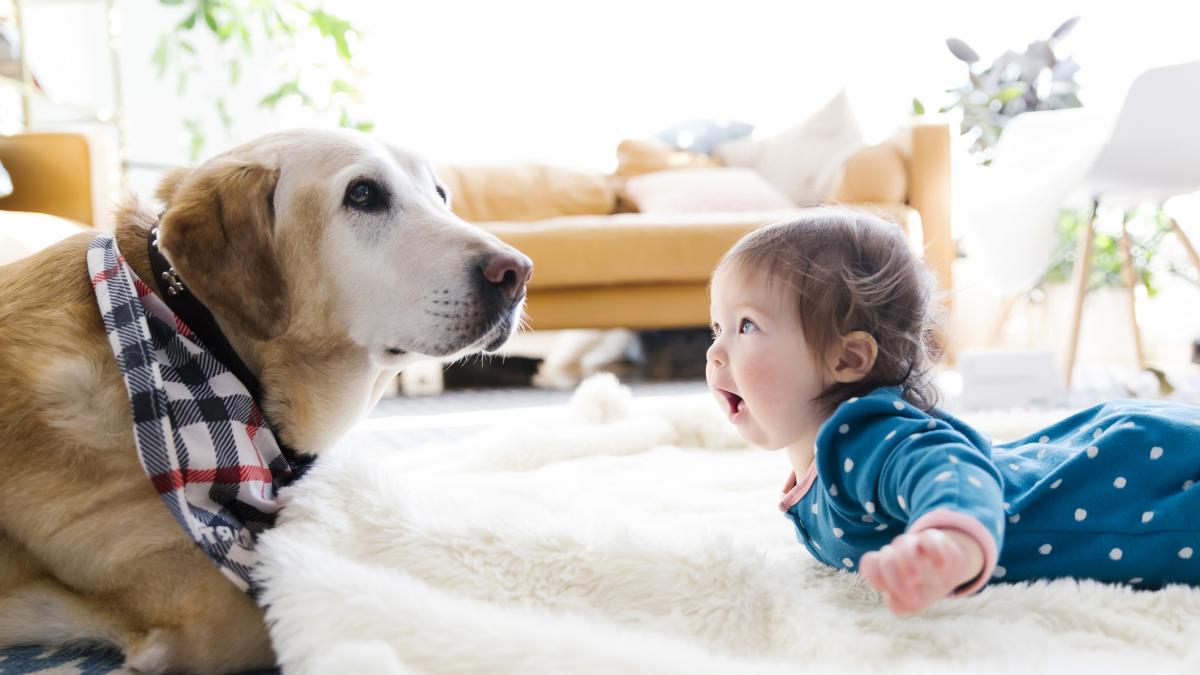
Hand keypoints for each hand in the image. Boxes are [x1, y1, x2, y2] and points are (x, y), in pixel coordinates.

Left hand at [859, 528, 982, 614]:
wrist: (947, 572)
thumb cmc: (922, 589)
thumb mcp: (912, 603)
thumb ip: (898, 605)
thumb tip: (891, 598)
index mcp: (885, 567)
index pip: (869, 564)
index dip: (876, 578)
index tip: (891, 594)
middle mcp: (896, 552)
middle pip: (886, 558)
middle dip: (894, 579)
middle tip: (912, 600)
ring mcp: (913, 543)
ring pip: (903, 543)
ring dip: (907, 562)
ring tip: (915, 579)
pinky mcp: (933, 538)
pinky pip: (929, 538)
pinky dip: (934, 551)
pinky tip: (940, 566)